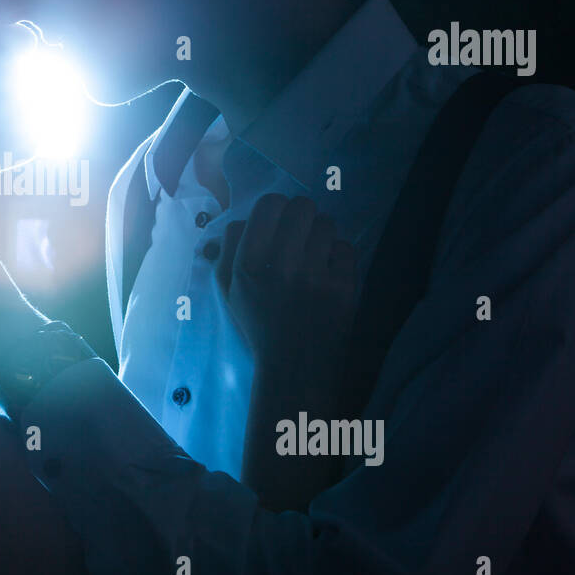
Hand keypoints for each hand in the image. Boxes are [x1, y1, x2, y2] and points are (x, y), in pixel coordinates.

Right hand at [216, 194, 357, 505]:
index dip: (277, 208)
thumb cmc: (259, 326)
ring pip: (327, 225)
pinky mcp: (344, 288)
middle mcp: (280, 266)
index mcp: (247, 265)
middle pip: (302, 207)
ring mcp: (315, 276)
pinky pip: (347, 248)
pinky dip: (339, 257)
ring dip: (322, 236)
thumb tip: (243, 217)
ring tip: (316, 256)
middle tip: (301, 235)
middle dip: (303, 217)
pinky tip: (330, 274)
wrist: (294, 369)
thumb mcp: (228, 292)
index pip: (269, 205)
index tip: (279, 222)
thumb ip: (228, 251)